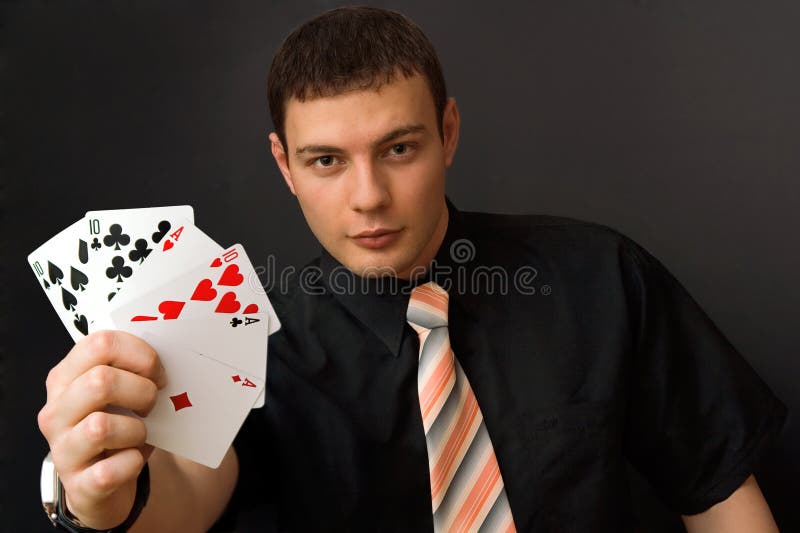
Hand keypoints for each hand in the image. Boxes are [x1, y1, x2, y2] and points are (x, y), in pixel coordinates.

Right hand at [37, 330, 166, 528]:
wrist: (105, 482)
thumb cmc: (119, 425)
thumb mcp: (121, 392)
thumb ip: (135, 370)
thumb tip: (177, 353)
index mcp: (66, 378)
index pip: (99, 343)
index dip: (140, 354)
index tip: (158, 372)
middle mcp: (56, 411)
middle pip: (100, 381)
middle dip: (141, 391)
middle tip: (152, 403)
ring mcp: (63, 449)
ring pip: (100, 426)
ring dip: (136, 429)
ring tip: (141, 433)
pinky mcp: (79, 485)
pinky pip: (110, 471)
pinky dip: (131, 463)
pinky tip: (134, 459)